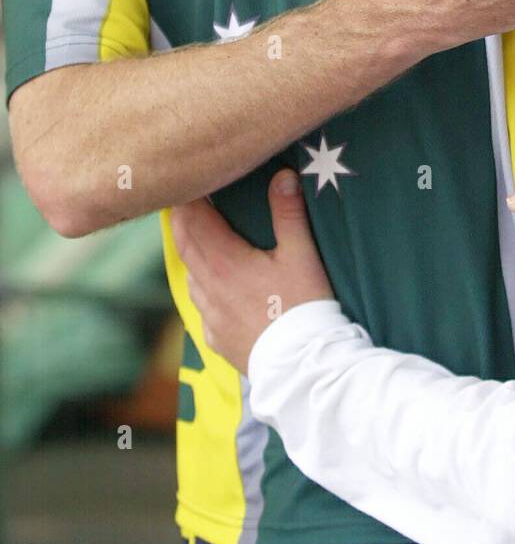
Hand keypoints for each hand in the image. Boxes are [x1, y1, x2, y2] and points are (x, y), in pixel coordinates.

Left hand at [170, 169, 332, 374]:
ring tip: (197, 236)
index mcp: (224, 262)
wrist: (302, 368)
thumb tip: (282, 175)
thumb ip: (288, 213)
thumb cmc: (304, 307)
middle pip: (185, 245)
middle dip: (182, 219)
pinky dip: (201, 285)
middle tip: (183, 198)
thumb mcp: (302, 255)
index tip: (188, 179)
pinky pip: (201, 305)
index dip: (189, 198)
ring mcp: (210, 317)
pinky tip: (213, 285)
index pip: (194, 220)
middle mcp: (209, 288)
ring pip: (190, 276)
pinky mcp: (217, 339)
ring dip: (191, 252)